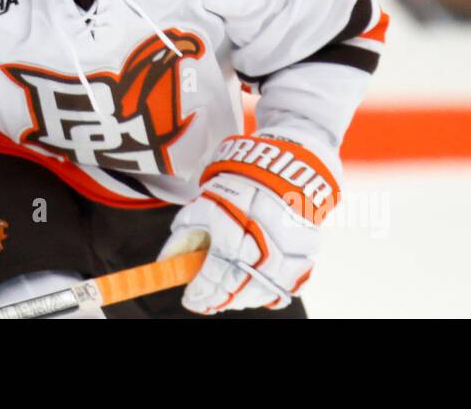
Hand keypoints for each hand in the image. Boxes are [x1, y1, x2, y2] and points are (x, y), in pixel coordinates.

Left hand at [159, 133, 339, 314]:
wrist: (284, 169)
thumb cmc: (239, 185)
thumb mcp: (204, 203)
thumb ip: (185, 234)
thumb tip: (166, 261)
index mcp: (233, 236)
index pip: (213, 279)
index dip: (199, 294)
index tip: (190, 299)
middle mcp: (261, 251)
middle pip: (236, 292)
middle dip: (218, 300)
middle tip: (207, 301)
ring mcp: (286, 257)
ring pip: (261, 294)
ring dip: (241, 299)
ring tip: (228, 294)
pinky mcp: (303, 257)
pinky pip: (287, 288)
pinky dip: (270, 294)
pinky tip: (256, 289)